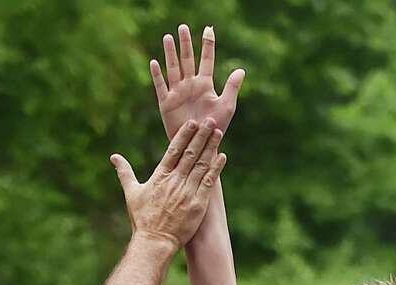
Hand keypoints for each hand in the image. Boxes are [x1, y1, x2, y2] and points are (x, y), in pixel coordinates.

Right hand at [111, 120, 225, 248]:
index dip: (184, 135)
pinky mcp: (198, 204)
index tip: (192, 123)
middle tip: (209, 120)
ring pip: (201, 164)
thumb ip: (124, 172)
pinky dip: (215, 169)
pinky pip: (208, 182)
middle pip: (190, 153)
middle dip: (201, 135)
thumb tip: (113, 157)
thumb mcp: (131, 193)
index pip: (174, 150)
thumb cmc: (142, 219)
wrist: (154, 242)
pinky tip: (221, 157)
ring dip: (210, 147)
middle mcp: (175, 181)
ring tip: (218, 132)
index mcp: (160, 177)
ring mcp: (187, 192)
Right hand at [151, 25, 244, 139]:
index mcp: (205, 84)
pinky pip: (161, 87)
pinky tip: (154, 62)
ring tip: (168, 37)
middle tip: (182, 27)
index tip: (208, 29)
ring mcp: (178, 94)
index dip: (207, 44)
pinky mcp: (167, 104)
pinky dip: (157, 75)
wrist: (199, 146)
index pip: (206, 59)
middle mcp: (190, 86)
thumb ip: (232, 87)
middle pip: (187, 60)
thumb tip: (241, 69)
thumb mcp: (227, 106)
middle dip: (185, 44)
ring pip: (173, 68)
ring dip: (170, 53)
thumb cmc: (215, 129)